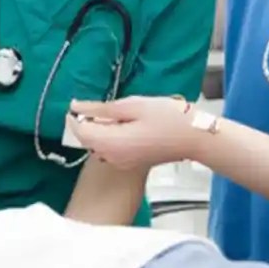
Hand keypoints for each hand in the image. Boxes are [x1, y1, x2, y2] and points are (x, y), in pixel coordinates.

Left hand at [68, 96, 200, 169]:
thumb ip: (100, 108)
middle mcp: (112, 157)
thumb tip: (75, 106)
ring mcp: (121, 163)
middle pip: (87, 140)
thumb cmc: (167, 117)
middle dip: (86, 124)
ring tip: (115, 114)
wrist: (195, 137)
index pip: (79, 132)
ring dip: (98, 130)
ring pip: (98, 146)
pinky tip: (124, 125)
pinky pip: (110, 150)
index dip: (74, 118)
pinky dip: (109, 137)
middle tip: (97, 106)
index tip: (77, 105)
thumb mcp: (132, 106)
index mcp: (111, 143)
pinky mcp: (130, 163)